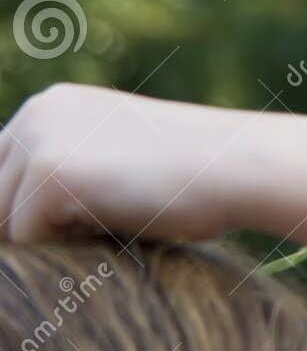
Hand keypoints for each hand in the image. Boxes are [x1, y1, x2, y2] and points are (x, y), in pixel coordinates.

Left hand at [0, 82, 242, 243]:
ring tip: (117, 211)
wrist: (239, 166)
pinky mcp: (48, 171)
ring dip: (56, 236)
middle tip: (110, 212)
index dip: (31, 212)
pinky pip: (28, 240)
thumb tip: (13, 227)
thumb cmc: (192, 176)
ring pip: (7, 224)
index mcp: (50, 105)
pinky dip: (70, 245)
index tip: (89, 214)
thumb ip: (63, 176)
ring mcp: (40, 138)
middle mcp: (36, 111)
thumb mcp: (114, 159)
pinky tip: (120, 214)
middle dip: (40, 225)